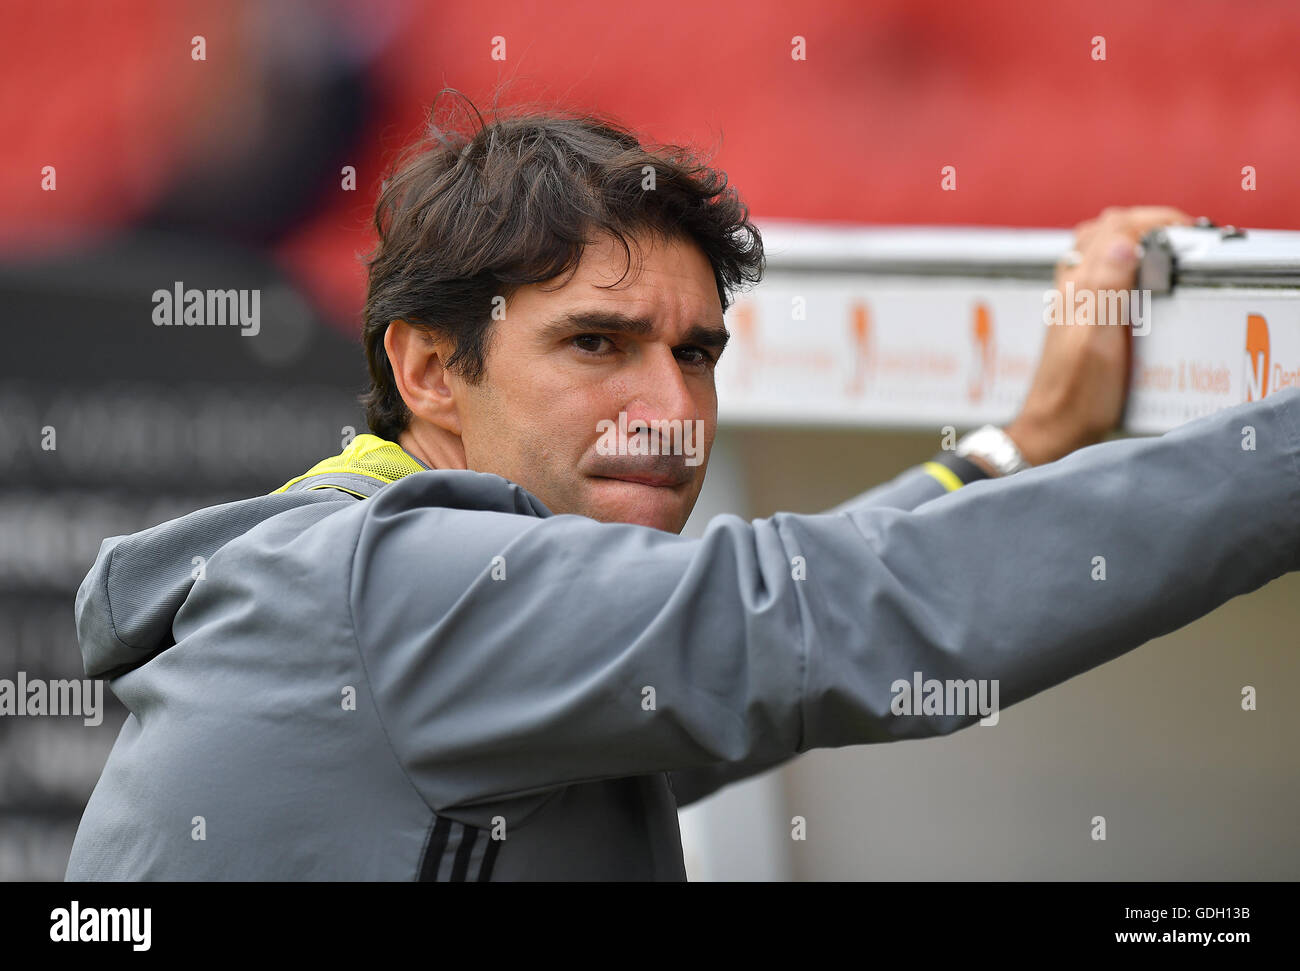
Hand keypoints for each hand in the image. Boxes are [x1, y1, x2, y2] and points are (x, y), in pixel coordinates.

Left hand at [1003, 205, 1193, 465]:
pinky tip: (1135, 278)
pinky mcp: (1074, 318)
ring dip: (1128, 237)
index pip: (1115, 229)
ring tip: (1162, 247)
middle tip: (1179, 233)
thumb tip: (1122, 244)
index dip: (1154, 220)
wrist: (1052, 428)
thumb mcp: (1100, 342)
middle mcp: (1070, 288)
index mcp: (1080, 288)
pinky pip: (1094, 271)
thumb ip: (1107, 291)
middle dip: (1142, 221)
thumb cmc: (1078, 394)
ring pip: (1094, 248)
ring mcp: (1070, 302)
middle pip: (1102, 230)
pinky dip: (1118, 260)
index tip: (1186, 230)